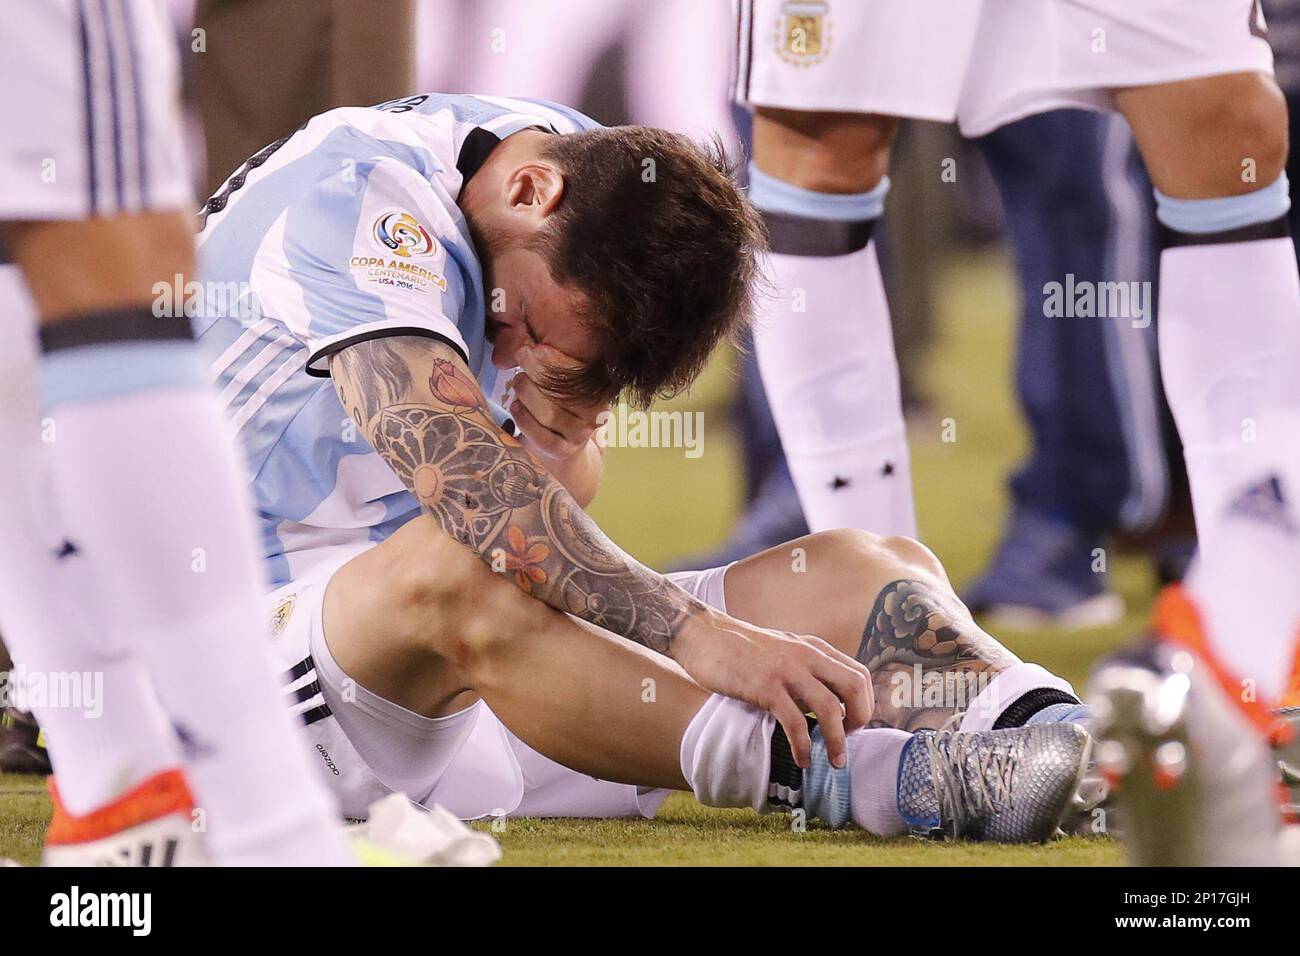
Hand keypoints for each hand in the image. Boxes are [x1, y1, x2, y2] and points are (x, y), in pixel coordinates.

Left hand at [507, 344, 607, 462]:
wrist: (562, 445)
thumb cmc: (556, 402)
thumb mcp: (560, 382)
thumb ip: (553, 364)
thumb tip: (531, 343)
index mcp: (598, 391)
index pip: (581, 374)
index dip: (558, 360)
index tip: (538, 347)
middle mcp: (595, 413)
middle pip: (564, 392)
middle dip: (539, 370)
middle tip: (522, 356)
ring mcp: (579, 434)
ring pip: (550, 413)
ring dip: (529, 393)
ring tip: (517, 381)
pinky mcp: (562, 450)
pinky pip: (541, 435)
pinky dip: (525, 418)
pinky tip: (515, 406)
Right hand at [672, 610, 873, 768]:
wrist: (703, 635)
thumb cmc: (740, 649)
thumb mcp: (782, 650)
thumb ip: (804, 671)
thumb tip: (824, 705)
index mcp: (814, 648)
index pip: (859, 674)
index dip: (865, 703)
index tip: (853, 725)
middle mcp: (807, 656)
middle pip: (854, 687)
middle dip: (861, 719)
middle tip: (849, 741)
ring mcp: (787, 671)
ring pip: (830, 708)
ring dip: (837, 741)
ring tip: (834, 762)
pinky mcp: (766, 687)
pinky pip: (796, 722)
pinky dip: (803, 746)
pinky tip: (801, 759)